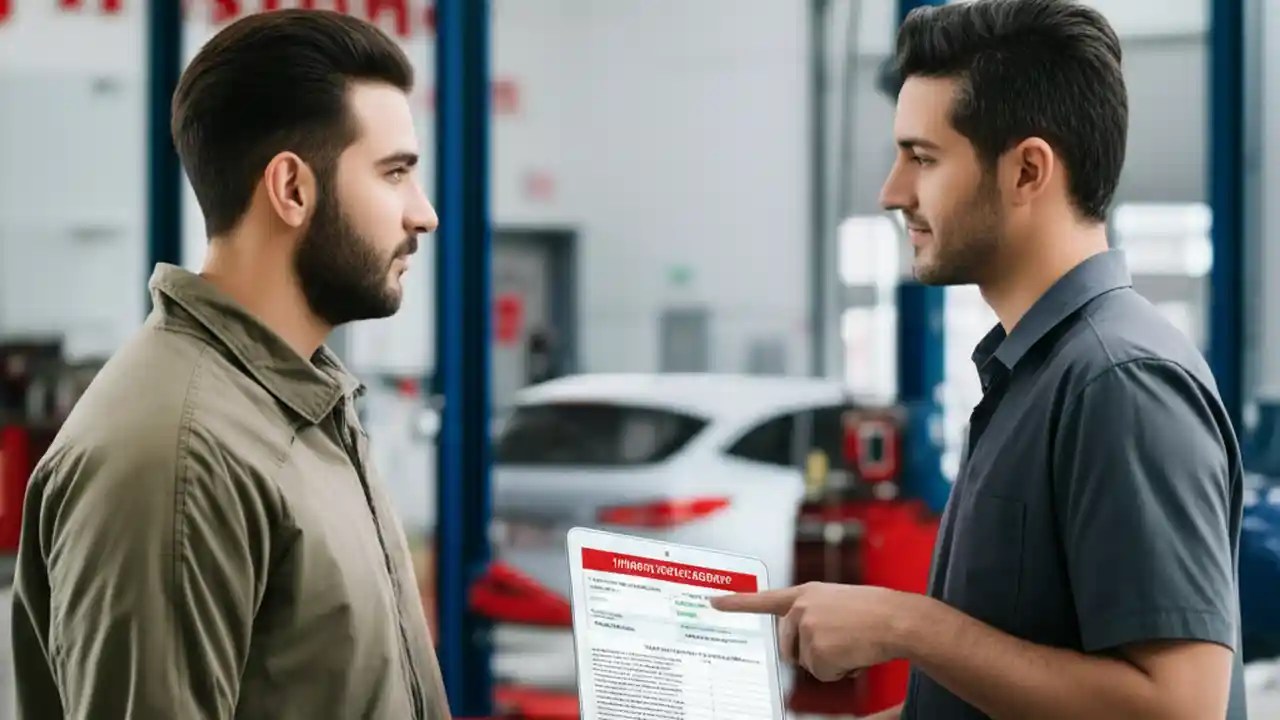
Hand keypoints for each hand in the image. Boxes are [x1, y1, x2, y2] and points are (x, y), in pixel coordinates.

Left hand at [710, 582, 913, 681]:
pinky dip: (841, 671)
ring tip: (853, 642)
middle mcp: (800, 609)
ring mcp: (806, 629)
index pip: (764, 599)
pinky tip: (856, 653)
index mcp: (805, 594)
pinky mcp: (816, 650)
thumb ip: (813, 613)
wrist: (898, 619)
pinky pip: (823, 674)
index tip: (713, 601)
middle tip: (840, 642)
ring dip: (830, 661)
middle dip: (809, 654)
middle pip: (788, 648)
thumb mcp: (837, 602)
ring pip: (808, 663)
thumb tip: (801, 643)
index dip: (737, 602)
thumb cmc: (875, 611)